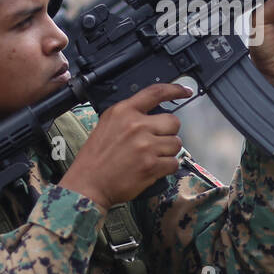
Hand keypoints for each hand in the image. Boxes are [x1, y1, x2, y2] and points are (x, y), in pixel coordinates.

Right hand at [59, 83, 191, 210]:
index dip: (175, 90)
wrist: (88, 183)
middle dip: (168, 133)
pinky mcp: (151, 165)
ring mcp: (145, 146)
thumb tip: (152, 115)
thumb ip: (129, 116)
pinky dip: (166, 168)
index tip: (185, 91)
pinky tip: (152, 169)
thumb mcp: (107, 125)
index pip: (156, 92)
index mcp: (124, 112)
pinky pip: (174, 163)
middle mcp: (136, 125)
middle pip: (173, 121)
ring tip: (150, 157)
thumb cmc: (95, 157)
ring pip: (176, 144)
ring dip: (167, 152)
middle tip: (155, 142)